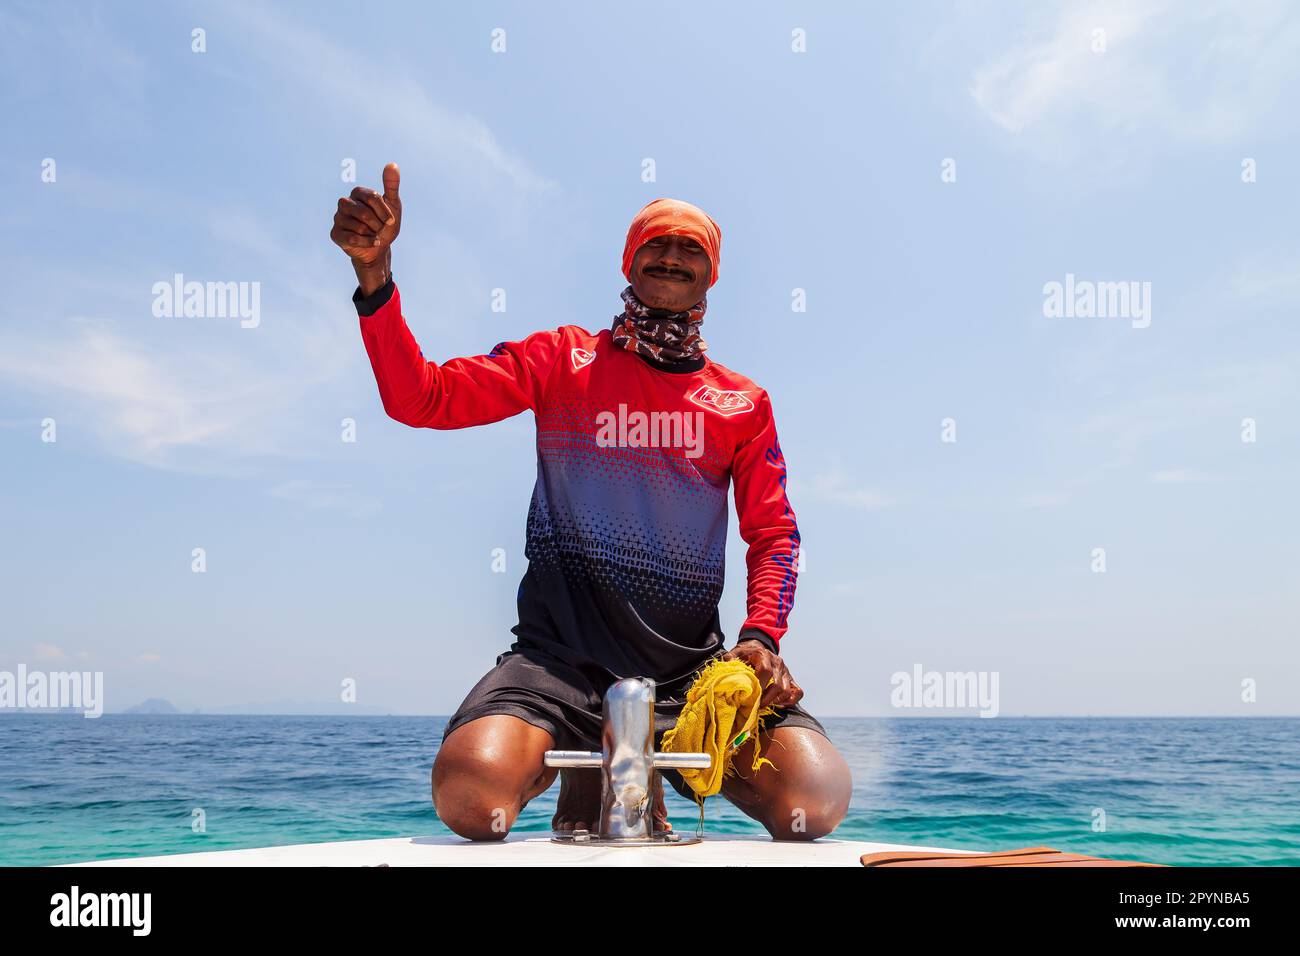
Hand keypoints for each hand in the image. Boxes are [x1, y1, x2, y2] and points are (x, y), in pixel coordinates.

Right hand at [331, 163, 401, 293]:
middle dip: (378, 225)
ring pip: (359, 227)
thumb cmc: (385, 224)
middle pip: (364, 213)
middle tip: (379, 228)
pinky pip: (352, 239)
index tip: (390, 220)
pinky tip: (371, 242)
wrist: (380, 248)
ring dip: (372, 234)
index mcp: (357, 192)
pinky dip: (367, 243)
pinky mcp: (335, 234)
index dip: (384, 212)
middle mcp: (344, 202)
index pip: (372, 198)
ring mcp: (338, 218)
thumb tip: (392, 164)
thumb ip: (392, 185)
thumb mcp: (393, 204)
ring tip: (372, 234)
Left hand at [722, 639, 802, 709]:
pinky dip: (789, 700)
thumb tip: (726, 676)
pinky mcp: (790, 678)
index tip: (750, 696)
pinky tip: (777, 703)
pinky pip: (798, 692)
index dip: (759, 686)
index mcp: (763, 655)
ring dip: (775, 701)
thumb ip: (729, 662)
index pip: (765, 671)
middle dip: (765, 699)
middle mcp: (777, 662)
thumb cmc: (744, 654)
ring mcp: (786, 670)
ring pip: (786, 691)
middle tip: (755, 706)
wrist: (756, 646)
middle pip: (777, 685)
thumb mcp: (734, 654)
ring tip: (763, 705)